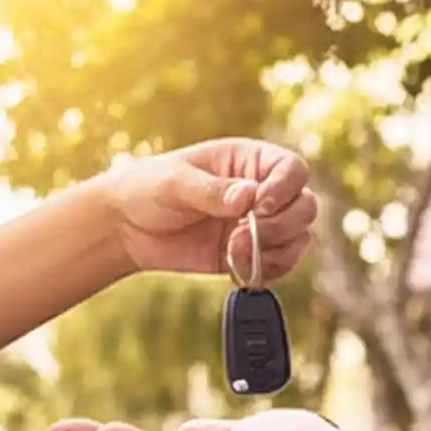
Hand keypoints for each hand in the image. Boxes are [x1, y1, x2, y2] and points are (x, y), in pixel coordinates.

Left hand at [104, 138, 316, 280]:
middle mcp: (262, 190)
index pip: (292, 168)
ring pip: (298, 237)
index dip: (285, 189)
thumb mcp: (174, 181)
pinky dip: (269, 270)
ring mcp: (258, 224)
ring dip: (275, 249)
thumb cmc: (147, 188)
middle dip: (281, 225)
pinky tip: (240, 267)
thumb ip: (212, 189)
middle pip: (304, 206)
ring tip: (234, 252)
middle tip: (241, 235)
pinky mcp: (250, 253)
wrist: (125, 228)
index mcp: (249, 160)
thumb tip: (248, 195)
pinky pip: (279, 264)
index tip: (259, 206)